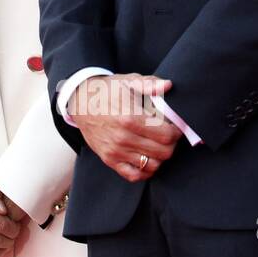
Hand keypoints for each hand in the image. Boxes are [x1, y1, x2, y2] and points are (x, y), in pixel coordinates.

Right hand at [68, 73, 182, 181]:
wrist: (80, 102)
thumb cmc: (107, 91)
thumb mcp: (127, 81)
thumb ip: (150, 83)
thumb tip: (168, 86)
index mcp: (130, 118)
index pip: (167, 135)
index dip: (176, 131)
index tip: (174, 125)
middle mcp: (123, 138)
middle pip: (164, 152)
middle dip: (171, 143)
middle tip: (167, 134)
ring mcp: (115, 151)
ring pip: (152, 165)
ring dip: (159, 156)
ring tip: (156, 144)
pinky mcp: (109, 159)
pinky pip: (134, 175)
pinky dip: (144, 170)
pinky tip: (146, 157)